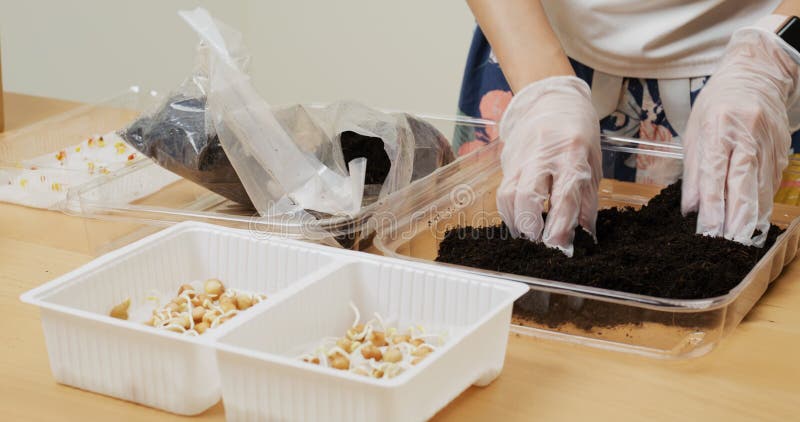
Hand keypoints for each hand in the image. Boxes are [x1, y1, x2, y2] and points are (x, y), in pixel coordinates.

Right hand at [497, 76, 602, 255]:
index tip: (559, 246)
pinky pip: (503, 191)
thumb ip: (587, 199)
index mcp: (571, 153)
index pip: (564, 193)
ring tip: (529, 234)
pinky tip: (518, 221)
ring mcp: (521, 157)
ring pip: (509, 195)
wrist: (550, 100)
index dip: (560, 224)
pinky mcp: (507, 161)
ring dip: (516, 221)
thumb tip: (586, 234)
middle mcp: (542, 154)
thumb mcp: (592, 162)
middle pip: (527, 195)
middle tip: (540, 240)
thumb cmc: (578, 132)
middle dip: (531, 224)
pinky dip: (509, 212)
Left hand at [682, 28, 799, 245]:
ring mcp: (769, 145)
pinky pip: (771, 184)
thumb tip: (690, 208)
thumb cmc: (718, 104)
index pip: (713, 177)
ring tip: (740, 243)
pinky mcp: (783, 152)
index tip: (706, 233)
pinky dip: (761, 205)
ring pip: (761, 190)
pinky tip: (753, 222)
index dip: (711, 208)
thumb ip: (693, 172)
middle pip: (743, 186)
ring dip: (750, 219)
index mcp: (718, 129)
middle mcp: (747, 137)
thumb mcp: (694, 131)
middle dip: (736, 221)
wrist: (757, 74)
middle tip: (728, 247)